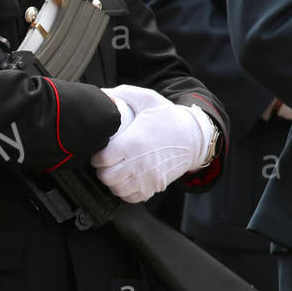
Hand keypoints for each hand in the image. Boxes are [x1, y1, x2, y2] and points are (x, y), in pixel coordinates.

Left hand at [92, 85, 215, 203]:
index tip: (101, 151)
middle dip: (102, 169)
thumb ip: (123, 94)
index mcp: (133, 143)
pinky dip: (125, 191)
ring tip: (116, 170)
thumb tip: (102, 93)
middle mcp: (138, 163)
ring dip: (112, 181)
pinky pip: (130, 197)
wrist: (194, 137)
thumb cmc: (168, 118)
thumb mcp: (148, 99)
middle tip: (107, 161)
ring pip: (116, 189)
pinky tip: (127, 179)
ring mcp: (146, 177)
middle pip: (105, 176)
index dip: (97, 156)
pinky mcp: (154, 186)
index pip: (101, 160)